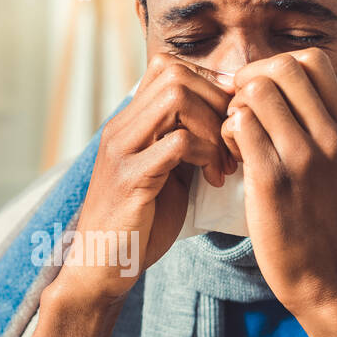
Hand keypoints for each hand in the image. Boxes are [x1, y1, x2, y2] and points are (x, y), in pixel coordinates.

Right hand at [50, 54, 234, 308]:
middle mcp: (120, 128)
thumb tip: (226, 118)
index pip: (169, 68)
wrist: (102, 269)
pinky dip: (206, 154)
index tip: (231, 120)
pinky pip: (177, 141)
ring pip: (176, 97)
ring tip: (224, 162)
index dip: (210, 85)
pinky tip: (213, 179)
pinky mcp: (130, 178)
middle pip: (175, 74)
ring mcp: (121, 151)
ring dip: (213, 126)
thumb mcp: (165, 173)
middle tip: (234, 140)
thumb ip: (184, 142)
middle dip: (217, 103)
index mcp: (128, 123)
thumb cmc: (140, 225)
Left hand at [221, 49, 336, 325]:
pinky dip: (226, 133)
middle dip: (250, 80)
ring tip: (235, 139)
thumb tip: (280, 86)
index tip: (260, 95)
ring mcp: (304, 156)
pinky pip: (239, 125)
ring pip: (256, 91)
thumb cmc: (320, 222)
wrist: (323, 278)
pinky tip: (230, 157)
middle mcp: (331, 136)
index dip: (275, 66)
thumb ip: (318, 126)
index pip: (312, 61)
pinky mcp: (273, 180)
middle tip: (239, 113)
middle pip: (282, 67)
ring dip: (234, 108)